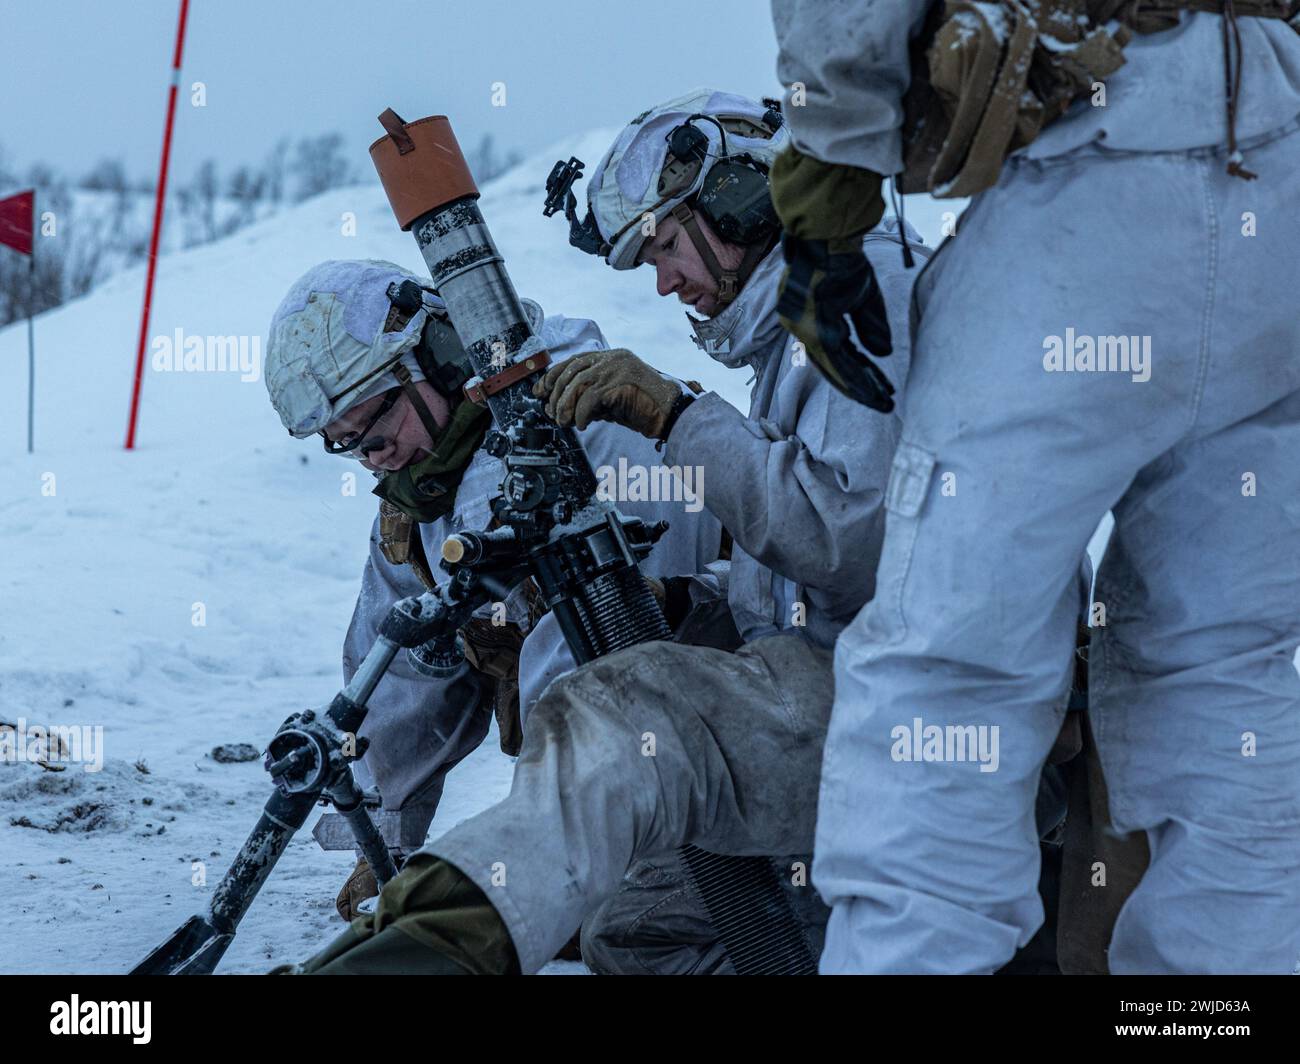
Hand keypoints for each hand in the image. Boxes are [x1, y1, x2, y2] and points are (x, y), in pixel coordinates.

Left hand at [532, 348, 683, 439]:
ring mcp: (616, 368)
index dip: (554, 376)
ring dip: (565, 406)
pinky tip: (582, 424)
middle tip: (551, 413)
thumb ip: (589, 397)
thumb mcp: (611, 398)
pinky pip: (589, 398)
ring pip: (577, 384)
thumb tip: (559, 406)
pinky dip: (581, 414)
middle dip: (556, 394)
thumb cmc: (644, 408)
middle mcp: (612, 358)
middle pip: (571, 371)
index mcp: (611, 357)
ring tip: (564, 422)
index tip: (541, 391)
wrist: (671, 413)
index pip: (574, 361)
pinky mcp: (618, 382)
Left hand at [776, 235, 895, 411]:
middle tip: (883, 404)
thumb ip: (870, 326)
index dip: (859, 373)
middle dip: (861, 387)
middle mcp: (804, 329)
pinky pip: (834, 358)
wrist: (829, 237)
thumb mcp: (864, 298)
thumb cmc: (843, 262)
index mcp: (814, 321)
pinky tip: (870, 388)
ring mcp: (805, 328)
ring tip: (882, 402)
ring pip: (834, 368)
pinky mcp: (812, 325)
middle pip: (834, 367)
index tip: (880, 389)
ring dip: (860, 386)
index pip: (837, 356)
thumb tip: (882, 353)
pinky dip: (853, 374)